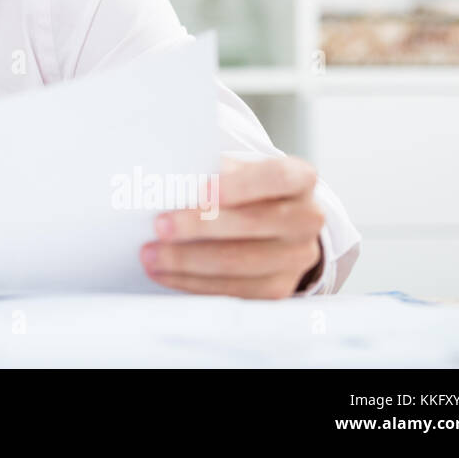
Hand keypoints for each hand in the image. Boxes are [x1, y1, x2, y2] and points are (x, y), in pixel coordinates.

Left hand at [140, 155, 325, 298]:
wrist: (278, 221)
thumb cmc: (248, 188)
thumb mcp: (240, 169)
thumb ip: (215, 169)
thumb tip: (176, 178)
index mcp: (300, 179)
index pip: (276, 177)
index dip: (240, 185)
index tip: (201, 191)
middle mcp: (306, 219)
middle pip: (253, 223)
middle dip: (200, 226)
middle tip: (160, 225)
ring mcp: (297, 257)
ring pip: (241, 263)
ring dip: (189, 260)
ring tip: (152, 254)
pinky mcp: (278, 287)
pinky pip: (234, 290)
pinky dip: (194, 282)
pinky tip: (167, 274)